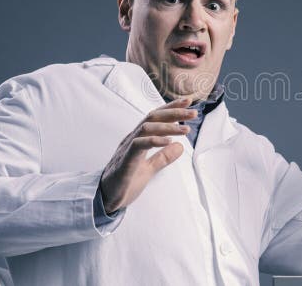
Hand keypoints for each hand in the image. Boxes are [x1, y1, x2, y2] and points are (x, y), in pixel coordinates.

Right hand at [99, 98, 195, 213]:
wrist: (108, 199)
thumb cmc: (126, 182)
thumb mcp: (150, 169)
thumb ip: (163, 157)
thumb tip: (180, 146)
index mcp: (138, 139)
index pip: (156, 118)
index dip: (172, 108)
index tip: (189, 102)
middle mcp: (132, 139)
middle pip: (153, 118)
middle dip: (174, 113)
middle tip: (193, 114)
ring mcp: (127, 148)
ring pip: (146, 128)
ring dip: (168, 127)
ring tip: (185, 130)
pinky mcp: (125, 161)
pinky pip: (138, 145)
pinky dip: (154, 141)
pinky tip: (169, 142)